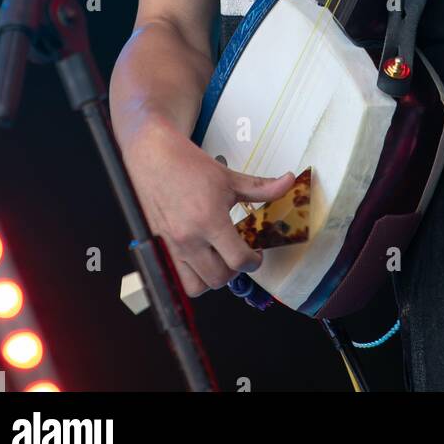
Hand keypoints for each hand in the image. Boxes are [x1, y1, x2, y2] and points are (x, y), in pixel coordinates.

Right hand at [122, 117, 296, 297]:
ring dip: (210, 278)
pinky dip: (189, 276)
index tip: (256, 254)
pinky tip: (197, 258)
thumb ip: (261, 187)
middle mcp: (189, 239)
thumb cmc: (188, 165)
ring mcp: (171, 246)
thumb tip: (289, 182)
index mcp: (210, 220)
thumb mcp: (229, 177)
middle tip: (238, 255)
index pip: (238, 259)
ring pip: (196, 287)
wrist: (154, 157)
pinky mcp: (157, 248)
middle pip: (219, 278)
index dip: (254, 261)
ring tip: (216, 259)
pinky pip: (175, 278)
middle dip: (234, 270)